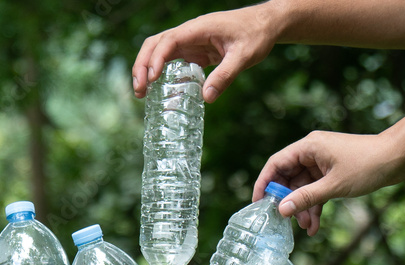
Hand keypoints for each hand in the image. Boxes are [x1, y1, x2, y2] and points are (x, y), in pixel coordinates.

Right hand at [132, 4, 278, 100]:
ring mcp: (190, 42)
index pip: (168, 41)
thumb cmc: (256, 35)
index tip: (151, 79)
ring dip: (147, 70)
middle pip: (155, 45)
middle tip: (139, 90)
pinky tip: (159, 91)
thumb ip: (225, 76)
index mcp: (198, 29)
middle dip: (142, 66)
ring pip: (159, 52)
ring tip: (141, 93)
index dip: (156, 59)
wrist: (265, 25)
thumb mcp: (244, 56)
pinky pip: (172, 61)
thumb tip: (206, 98)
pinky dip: (161, 74)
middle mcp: (190, 33)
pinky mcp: (194, 51)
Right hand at [253, 131, 404, 235]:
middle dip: (288, 202)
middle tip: (285, 222)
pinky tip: (315, 224)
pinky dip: (315, 205)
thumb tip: (281, 210)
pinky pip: (316, 190)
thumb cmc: (369, 164)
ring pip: (302, 188)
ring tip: (307, 228)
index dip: (264, 184)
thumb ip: (306, 198)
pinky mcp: (332, 172)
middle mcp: (312, 152)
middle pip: (287, 178)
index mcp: (308, 147)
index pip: (276, 164)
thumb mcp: (334, 185)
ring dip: (303, 208)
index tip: (257, 204)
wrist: (400, 157)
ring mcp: (322, 162)